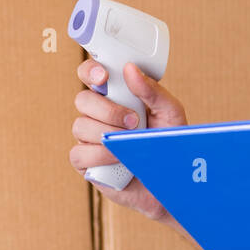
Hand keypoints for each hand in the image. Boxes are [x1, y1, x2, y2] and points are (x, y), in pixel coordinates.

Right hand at [69, 58, 187, 220]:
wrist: (169, 181)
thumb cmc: (167, 142)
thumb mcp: (170, 113)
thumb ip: (152, 90)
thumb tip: (130, 69)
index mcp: (114, 96)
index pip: (91, 75)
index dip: (90, 71)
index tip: (104, 76)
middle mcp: (97, 115)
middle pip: (82, 99)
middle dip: (108, 109)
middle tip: (134, 120)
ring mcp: (89, 139)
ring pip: (80, 126)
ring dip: (107, 133)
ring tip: (130, 141)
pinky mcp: (86, 163)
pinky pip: (79, 153)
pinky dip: (99, 155)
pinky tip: (118, 158)